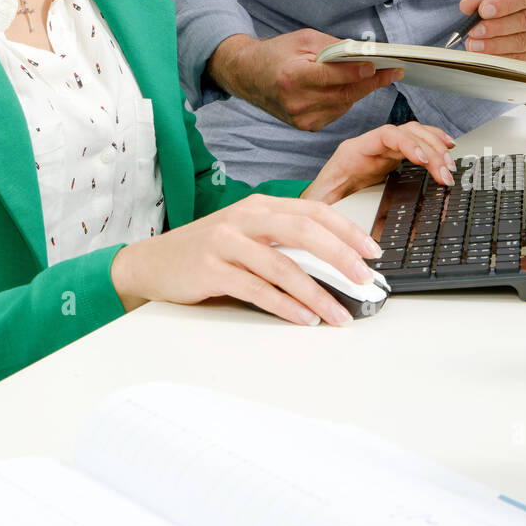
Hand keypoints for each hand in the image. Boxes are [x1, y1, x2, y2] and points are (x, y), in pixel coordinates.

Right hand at [110, 193, 388, 326]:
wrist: (152, 262)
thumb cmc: (206, 251)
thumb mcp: (246, 235)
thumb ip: (282, 241)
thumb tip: (334, 265)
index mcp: (259, 206)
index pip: (313, 211)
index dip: (347, 231)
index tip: (372, 251)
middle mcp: (245, 218)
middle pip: (304, 231)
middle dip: (341, 256)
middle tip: (365, 280)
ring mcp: (226, 242)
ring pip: (283, 265)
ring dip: (317, 293)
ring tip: (339, 314)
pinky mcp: (211, 269)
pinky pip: (257, 289)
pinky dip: (285, 306)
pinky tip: (303, 318)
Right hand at [206, 29, 403, 130]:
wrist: (249, 75)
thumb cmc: (277, 53)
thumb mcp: (303, 40)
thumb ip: (333, 47)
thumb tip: (363, 53)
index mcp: (292, 77)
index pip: (332, 76)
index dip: (358, 72)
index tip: (380, 66)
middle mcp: (296, 102)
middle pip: (344, 93)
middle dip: (371, 82)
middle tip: (393, 72)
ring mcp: (301, 118)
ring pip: (344, 104)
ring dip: (360, 90)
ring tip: (375, 76)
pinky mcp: (306, 126)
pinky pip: (336, 112)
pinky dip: (345, 99)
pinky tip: (347, 87)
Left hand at [300, 121, 457, 202]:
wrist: (319, 196)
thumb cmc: (321, 199)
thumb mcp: (326, 203)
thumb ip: (336, 210)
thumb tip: (348, 225)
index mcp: (354, 151)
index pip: (386, 135)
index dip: (408, 144)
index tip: (424, 161)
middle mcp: (371, 145)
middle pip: (407, 133)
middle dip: (431, 151)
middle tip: (445, 173)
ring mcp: (382, 149)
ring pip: (414, 134)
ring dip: (436, 147)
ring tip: (450, 166)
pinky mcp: (392, 157)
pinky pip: (416, 142)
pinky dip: (434, 143)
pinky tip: (447, 149)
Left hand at [458, 0, 525, 61]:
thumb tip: (467, 5)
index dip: (504, 3)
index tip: (483, 10)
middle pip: (525, 21)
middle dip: (495, 28)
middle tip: (473, 31)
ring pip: (524, 42)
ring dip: (495, 46)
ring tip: (474, 45)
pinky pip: (524, 59)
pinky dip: (502, 58)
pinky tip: (486, 55)